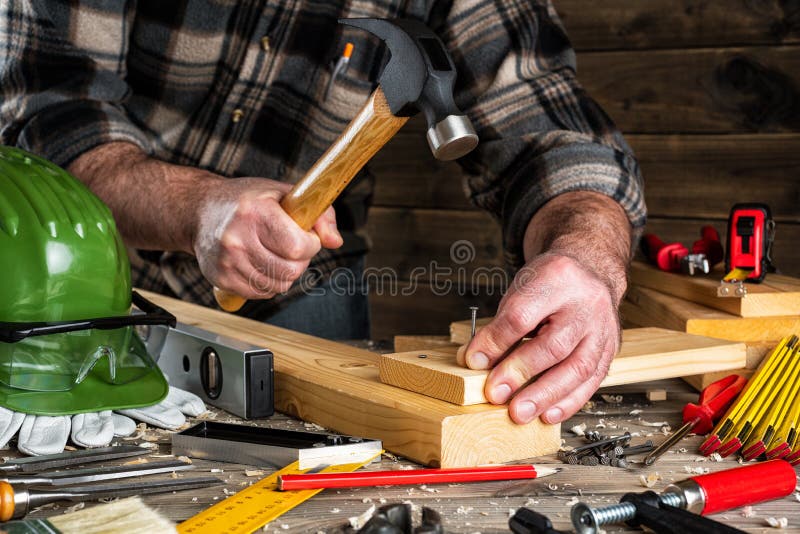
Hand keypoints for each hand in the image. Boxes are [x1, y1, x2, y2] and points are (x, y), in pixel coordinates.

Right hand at [194, 177, 342, 299]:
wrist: (200, 211)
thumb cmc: (247, 200)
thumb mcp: (284, 194)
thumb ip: (319, 214)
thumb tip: (335, 242)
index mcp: (255, 212)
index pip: (297, 246)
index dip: (311, 245)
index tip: (307, 237)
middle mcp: (237, 237)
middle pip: (290, 271)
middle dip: (300, 261)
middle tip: (292, 247)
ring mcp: (227, 261)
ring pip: (278, 286)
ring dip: (285, 274)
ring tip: (275, 254)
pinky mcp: (220, 278)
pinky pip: (260, 293)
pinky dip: (268, 282)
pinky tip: (261, 263)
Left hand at [458, 253, 621, 423]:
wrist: (591, 272)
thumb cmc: (551, 283)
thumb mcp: (521, 290)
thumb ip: (500, 325)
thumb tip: (477, 361)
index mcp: (557, 277)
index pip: (522, 315)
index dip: (496, 342)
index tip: (475, 361)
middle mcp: (586, 303)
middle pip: (554, 345)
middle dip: (521, 373)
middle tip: (496, 394)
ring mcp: (602, 328)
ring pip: (578, 368)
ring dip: (545, 396)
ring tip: (520, 412)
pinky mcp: (611, 349)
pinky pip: (592, 381)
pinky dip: (568, 402)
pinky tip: (548, 413)